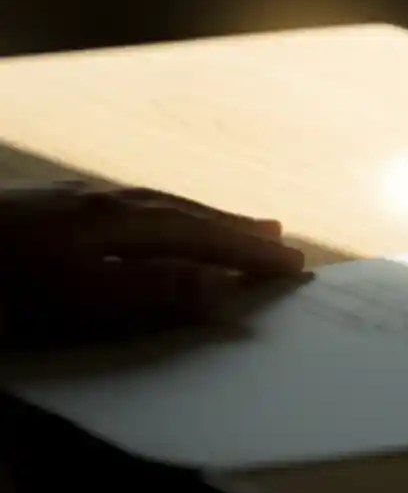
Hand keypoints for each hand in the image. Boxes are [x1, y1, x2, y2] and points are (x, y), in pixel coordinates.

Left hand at [0, 181, 305, 344]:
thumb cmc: (0, 281)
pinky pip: (132, 203)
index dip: (248, 253)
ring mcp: (74, 198)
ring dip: (205, 215)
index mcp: (119, 223)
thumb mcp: (74, 294)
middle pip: (186, 213)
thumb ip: (149, 289)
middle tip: (281, 240)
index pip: (202, 238)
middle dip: (235, 229)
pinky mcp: (49, 203)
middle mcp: (105, 202)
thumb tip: (222, 286)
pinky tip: (158, 218)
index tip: (294, 268)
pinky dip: (166, 211)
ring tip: (239, 222)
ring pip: (159, 204)